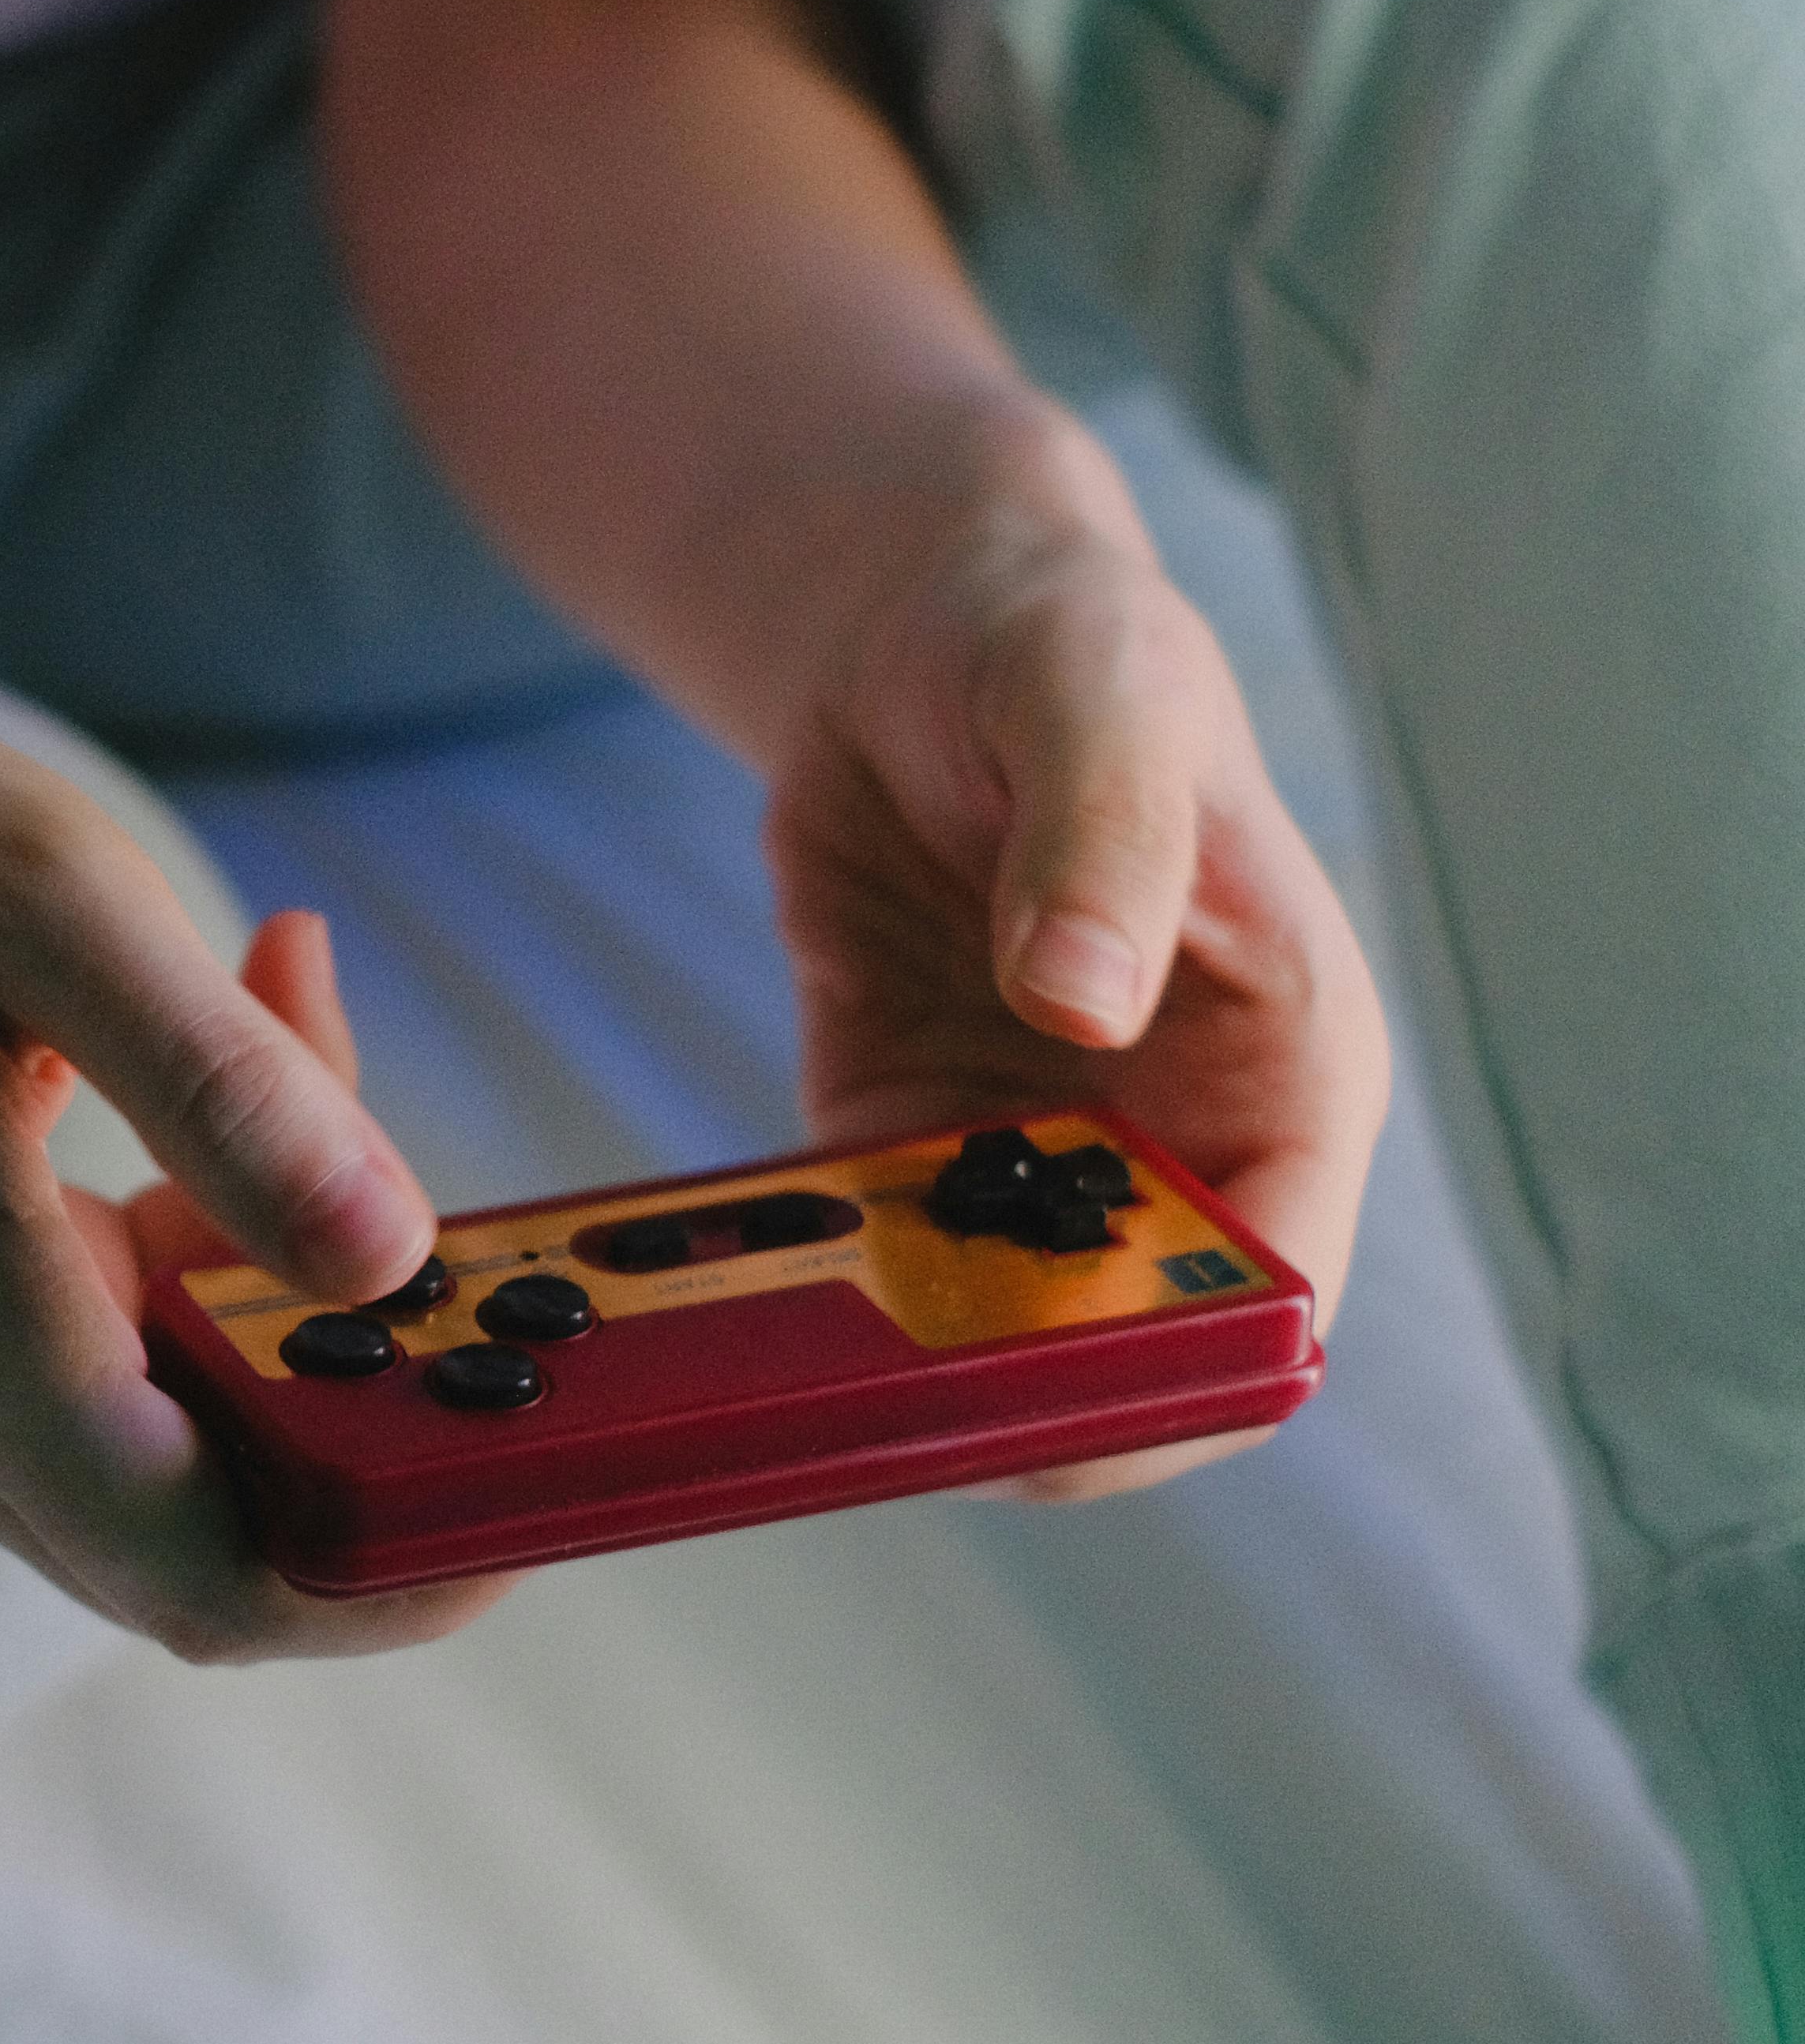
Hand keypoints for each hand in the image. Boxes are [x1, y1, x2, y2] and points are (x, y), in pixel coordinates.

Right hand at [0, 620, 499, 1661]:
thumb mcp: (49, 898)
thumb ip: (228, 1085)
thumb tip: (396, 1260)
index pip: (212, 1574)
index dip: (398, 1576)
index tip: (538, 1486)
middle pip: (210, 1539)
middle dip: (379, 1434)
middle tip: (502, 1266)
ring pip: (171, 1448)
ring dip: (296, 1311)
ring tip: (316, 1044)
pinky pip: (112, 1366)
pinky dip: (216, 1261)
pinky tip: (243, 1049)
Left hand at [769, 507, 1391, 1494]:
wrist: (912, 627)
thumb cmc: (1056, 644)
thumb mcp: (1095, 706)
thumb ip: (1107, 846)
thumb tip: (1081, 1002)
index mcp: (1291, 1062)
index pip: (1284, 1280)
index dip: (1192, 1362)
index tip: (1074, 1404)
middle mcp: (1179, 1131)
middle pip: (1140, 1342)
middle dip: (1043, 1397)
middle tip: (911, 1416)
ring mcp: (1042, 1144)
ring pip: (1002, 1323)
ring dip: (919, 1361)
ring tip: (813, 1372)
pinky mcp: (908, 1123)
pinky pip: (877, 1246)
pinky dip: (825, 1283)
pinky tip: (753, 1289)